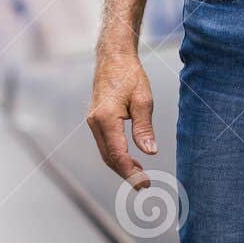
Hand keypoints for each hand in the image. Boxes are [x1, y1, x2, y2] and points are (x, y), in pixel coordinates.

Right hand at [87, 54, 156, 188]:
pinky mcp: (96, 120)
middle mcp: (95, 122)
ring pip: (106, 152)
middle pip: (109, 158)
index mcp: (105, 119)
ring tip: (141, 175)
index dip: (131, 173)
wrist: (113, 57)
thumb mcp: (143, 100)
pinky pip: (106, 143)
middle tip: (144, 185)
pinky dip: (117, 155)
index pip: (118, 155)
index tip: (145, 184)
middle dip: (126, 174)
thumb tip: (150, 151)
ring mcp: (93, 121)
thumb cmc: (129, 75)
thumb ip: (144, 128)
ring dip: (122, 166)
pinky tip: (132, 159)